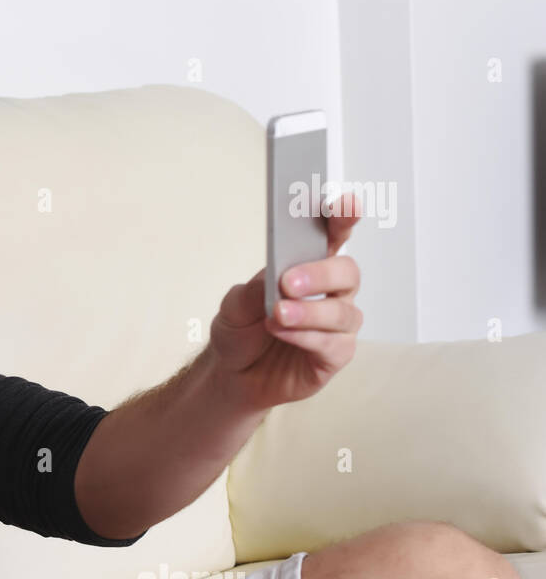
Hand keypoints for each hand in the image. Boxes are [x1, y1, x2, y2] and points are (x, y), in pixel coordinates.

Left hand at [208, 192, 363, 410]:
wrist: (231, 374)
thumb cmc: (240, 331)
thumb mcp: (234, 305)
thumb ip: (256, 289)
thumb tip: (277, 278)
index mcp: (309, 266)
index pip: (334, 236)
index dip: (343, 218)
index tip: (345, 204)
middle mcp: (330, 293)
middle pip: (347, 273)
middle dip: (321, 274)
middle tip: (288, 282)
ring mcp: (335, 325)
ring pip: (342, 312)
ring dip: (309, 311)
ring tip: (278, 314)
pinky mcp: (334, 355)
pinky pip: (334, 344)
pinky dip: (306, 337)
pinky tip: (283, 333)